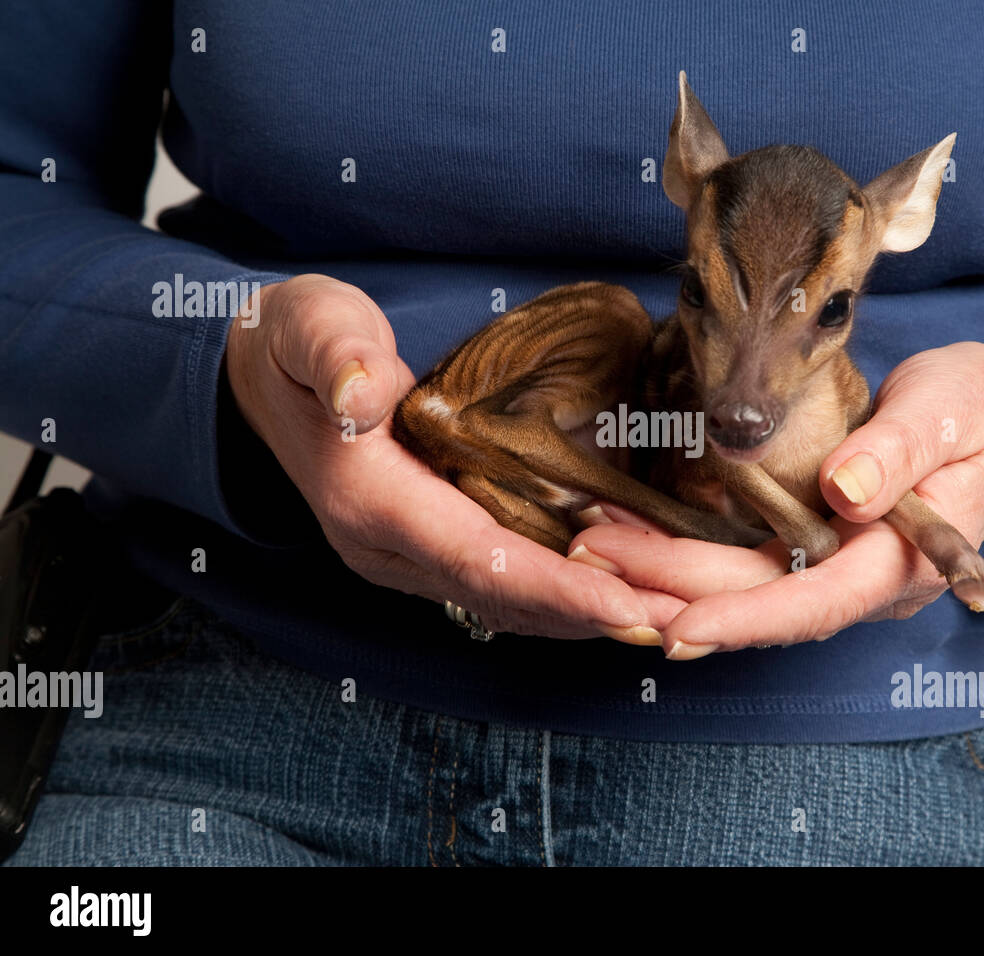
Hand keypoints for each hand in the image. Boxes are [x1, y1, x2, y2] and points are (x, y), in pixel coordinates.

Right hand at [225, 274, 674, 642]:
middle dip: (594, 617)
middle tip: (682, 627)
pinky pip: (500, 588)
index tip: (632, 607)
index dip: (558, 588)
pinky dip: (560, 600)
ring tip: (668, 621)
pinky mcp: (426, 549)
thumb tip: (362, 392)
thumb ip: (333, 354)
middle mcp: (387, 548)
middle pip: (504, 598)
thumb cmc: (297, 343)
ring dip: (586, 620)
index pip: (478, 557)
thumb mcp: (308, 326)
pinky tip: (615, 595)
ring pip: (505, 605)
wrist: (261, 379)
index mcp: (369, 499)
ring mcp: (405, 557)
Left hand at [567, 342, 983, 657]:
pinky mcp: (809, 538)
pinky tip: (632, 531)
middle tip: (592, 566)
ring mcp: (833, 562)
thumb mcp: (949, 412)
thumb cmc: (978, 406)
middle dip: (672, 591)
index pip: (816, 603)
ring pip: (740, 582)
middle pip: (759, 598)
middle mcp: (860, 577)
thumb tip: (844, 493)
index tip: (677, 628)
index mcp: (903, 562)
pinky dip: (684, 546)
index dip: (746, 618)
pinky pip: (740, 553)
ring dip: (664, 572)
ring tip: (592, 549)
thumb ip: (899, 452)